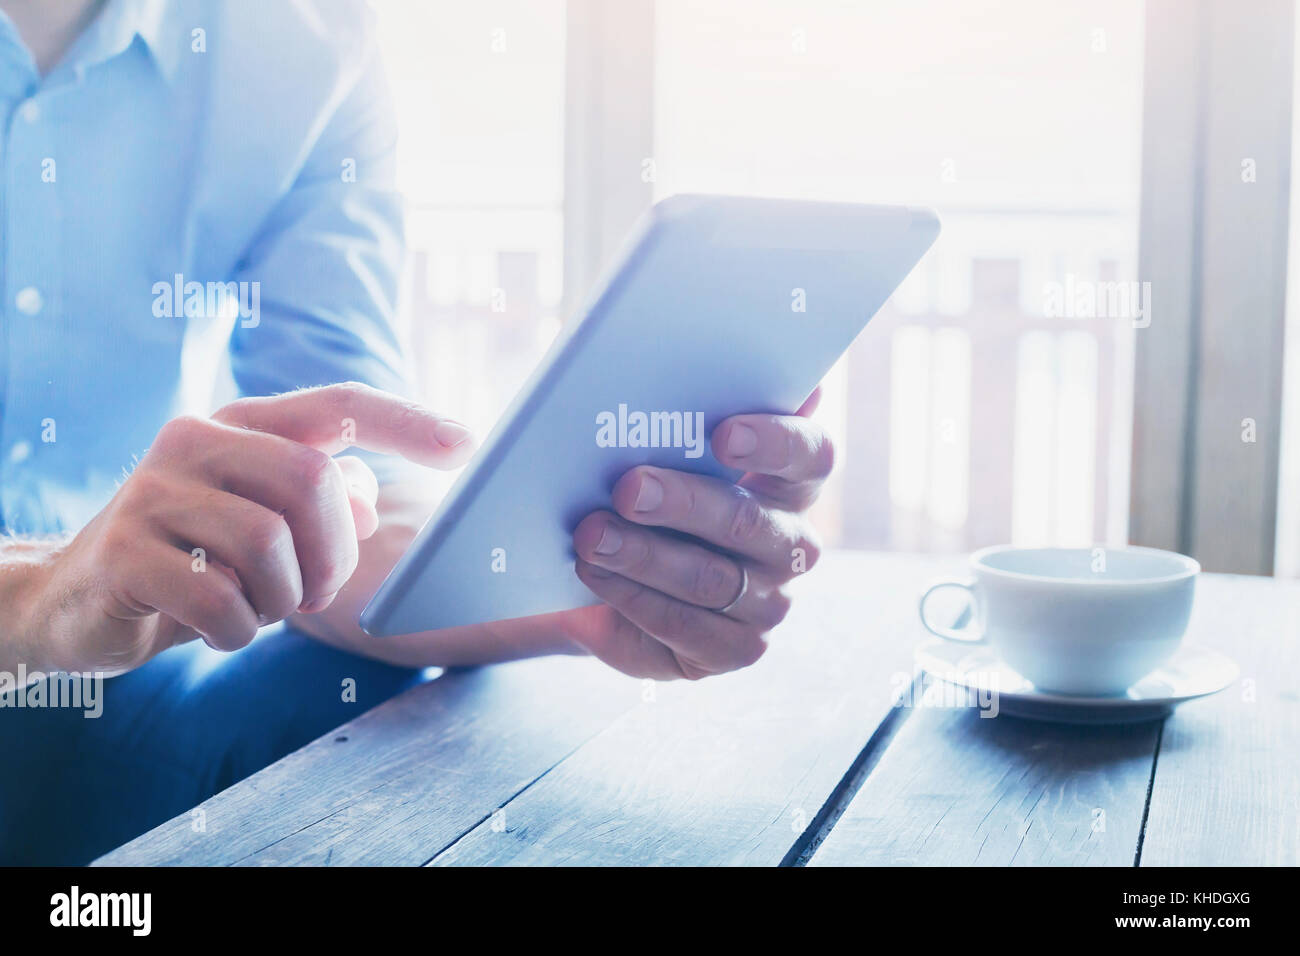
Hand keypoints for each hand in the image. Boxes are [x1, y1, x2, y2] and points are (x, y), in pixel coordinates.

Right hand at [30, 383, 472, 673]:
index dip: (406, 421)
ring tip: (260, 607)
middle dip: (334, 554)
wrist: (76, 598)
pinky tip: (222, 628)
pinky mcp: (124, 551)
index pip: (337, 405)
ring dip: (281, 598)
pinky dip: (238, 629)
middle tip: (318, 594)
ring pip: (267, 543)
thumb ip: (318, 503)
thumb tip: (367, 502)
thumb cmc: (193, 557)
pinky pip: (219, 597)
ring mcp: (154, 491)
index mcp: (242, 424)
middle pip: (311, 481)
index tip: (467, 446)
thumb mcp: (263, 525)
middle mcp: (196, 440)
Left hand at [567, 389, 831, 679]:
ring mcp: (769, 603)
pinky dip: (634, 598)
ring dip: (643, 555)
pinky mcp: (733, 651)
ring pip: (711, 578)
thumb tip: (722, 357)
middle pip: (751, 521)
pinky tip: (595, 574)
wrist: (596, 575)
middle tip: (626, 488)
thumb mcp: (657, 450)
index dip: (774, 442)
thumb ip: (690, 411)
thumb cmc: (638, 495)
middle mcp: (791, 544)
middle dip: (684, 502)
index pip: (811, 456)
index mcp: (791, 482)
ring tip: (589, 535)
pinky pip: (687, 628)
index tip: (721, 432)